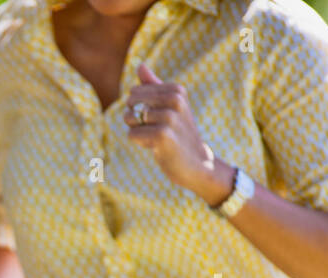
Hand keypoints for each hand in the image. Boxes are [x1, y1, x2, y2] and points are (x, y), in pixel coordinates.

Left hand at [124, 63, 233, 203]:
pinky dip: (139, 143)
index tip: (157, 118)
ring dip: (138, 131)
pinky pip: (132, 134)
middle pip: (131, 103)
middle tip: (154, 129)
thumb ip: (153, 86)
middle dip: (134, 118)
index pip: (135, 92)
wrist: (197, 162)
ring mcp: (170, 117)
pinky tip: (156, 146)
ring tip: (157, 138)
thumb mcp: (170, 106)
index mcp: (176, 90)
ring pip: (130, 119)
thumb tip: (140, 65)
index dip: (138, 107)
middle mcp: (175, 100)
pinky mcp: (163, 135)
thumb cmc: (179, 133)